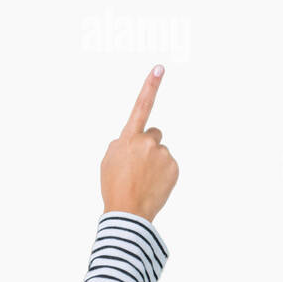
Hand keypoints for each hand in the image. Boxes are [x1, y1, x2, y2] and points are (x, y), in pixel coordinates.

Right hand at [100, 65, 178, 222]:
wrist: (127, 213)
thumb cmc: (114, 188)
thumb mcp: (108, 161)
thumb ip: (121, 144)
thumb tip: (132, 140)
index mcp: (128, 138)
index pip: (141, 107)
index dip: (150, 86)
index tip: (160, 68)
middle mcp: (148, 142)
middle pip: (154, 135)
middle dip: (148, 146)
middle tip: (138, 168)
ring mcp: (163, 154)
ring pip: (160, 153)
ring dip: (154, 164)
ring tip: (142, 181)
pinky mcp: (174, 167)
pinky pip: (169, 166)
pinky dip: (162, 175)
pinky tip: (152, 186)